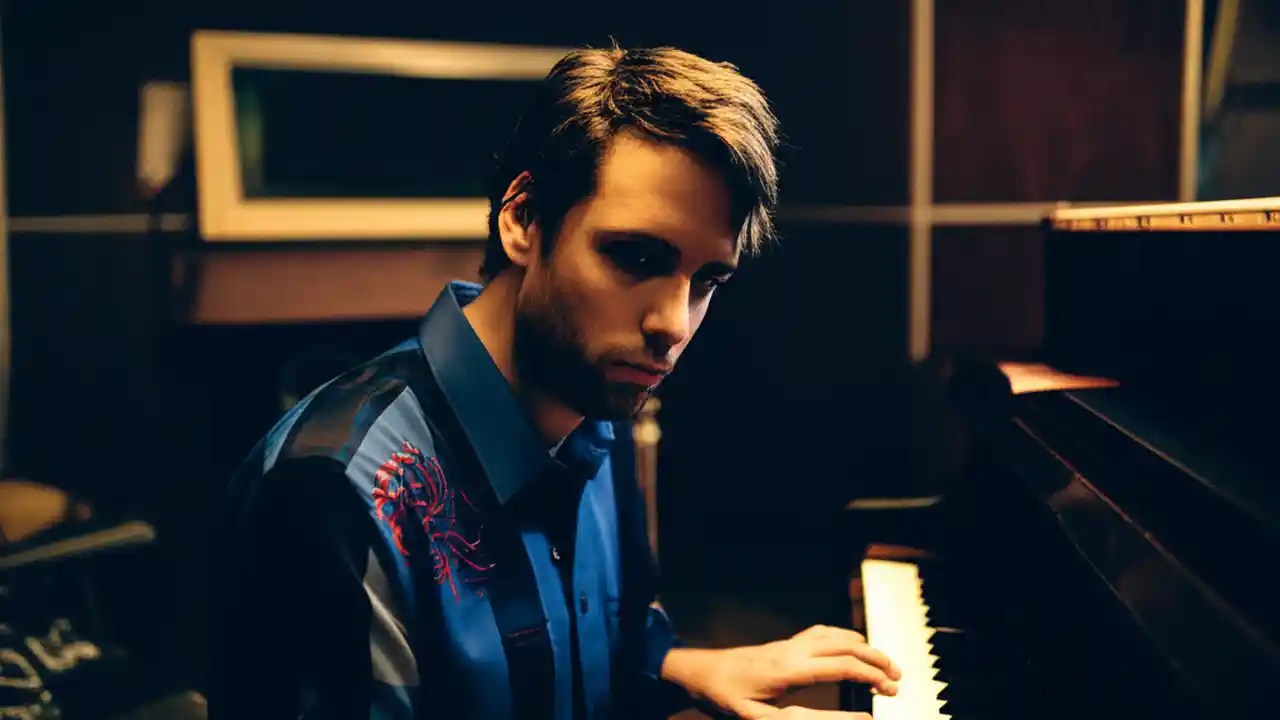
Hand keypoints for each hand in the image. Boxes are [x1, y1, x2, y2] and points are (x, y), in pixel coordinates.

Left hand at [661, 624, 899, 718]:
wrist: (698, 672)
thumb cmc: (723, 697)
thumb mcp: (756, 718)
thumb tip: (833, 719)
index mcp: (790, 669)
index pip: (843, 665)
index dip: (871, 676)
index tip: (890, 690)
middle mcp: (793, 650)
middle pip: (846, 644)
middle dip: (876, 658)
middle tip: (898, 677)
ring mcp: (788, 644)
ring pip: (835, 634)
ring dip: (863, 645)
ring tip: (883, 663)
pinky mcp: (783, 644)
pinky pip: (821, 632)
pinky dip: (844, 636)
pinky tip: (851, 645)